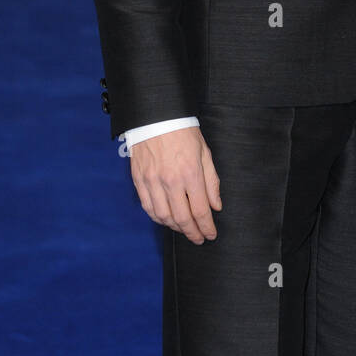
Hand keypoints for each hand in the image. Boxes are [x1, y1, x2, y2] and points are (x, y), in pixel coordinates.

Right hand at [129, 126, 221, 243]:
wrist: (156, 116)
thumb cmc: (183, 132)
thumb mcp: (205, 153)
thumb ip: (211, 182)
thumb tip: (216, 206)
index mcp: (190, 174)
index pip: (200, 211)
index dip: (206, 227)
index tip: (210, 235)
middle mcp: (170, 181)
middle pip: (182, 218)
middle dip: (192, 233)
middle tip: (198, 239)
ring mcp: (152, 182)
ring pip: (163, 217)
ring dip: (175, 228)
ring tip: (184, 229)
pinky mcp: (139, 180)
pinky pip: (148, 207)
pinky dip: (157, 218)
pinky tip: (166, 219)